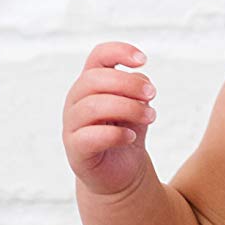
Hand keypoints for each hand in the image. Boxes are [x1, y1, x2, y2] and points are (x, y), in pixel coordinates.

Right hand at [64, 40, 156, 193]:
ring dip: (127, 108)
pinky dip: (115, 135)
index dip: (119, 51)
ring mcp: (72, 124)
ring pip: (92, 106)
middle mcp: (77, 100)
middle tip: (152, 94)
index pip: (98, 56)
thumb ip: (138, 90)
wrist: (120, 173)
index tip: (143, 60)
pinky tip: (131, 137)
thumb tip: (140, 80)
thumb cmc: (126, 132)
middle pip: (94, 79)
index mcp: (92, 83)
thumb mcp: (138, 106)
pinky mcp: (75, 149)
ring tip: (151, 117)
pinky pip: (90, 136)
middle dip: (128, 83)